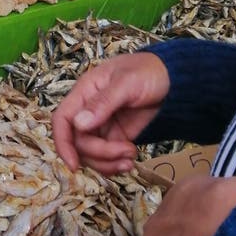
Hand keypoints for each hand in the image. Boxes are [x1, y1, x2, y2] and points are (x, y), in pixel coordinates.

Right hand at [51, 52, 169, 173]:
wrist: (174, 79)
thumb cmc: (148, 71)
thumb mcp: (127, 82)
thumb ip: (103, 103)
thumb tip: (79, 124)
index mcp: (85, 92)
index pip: (62, 119)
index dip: (63, 142)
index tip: (74, 164)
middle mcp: (88, 111)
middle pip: (78, 142)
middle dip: (99, 153)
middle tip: (125, 151)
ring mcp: (102, 125)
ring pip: (91, 154)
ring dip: (108, 162)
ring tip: (131, 158)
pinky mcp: (116, 137)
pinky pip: (106, 157)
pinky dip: (115, 164)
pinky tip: (130, 162)